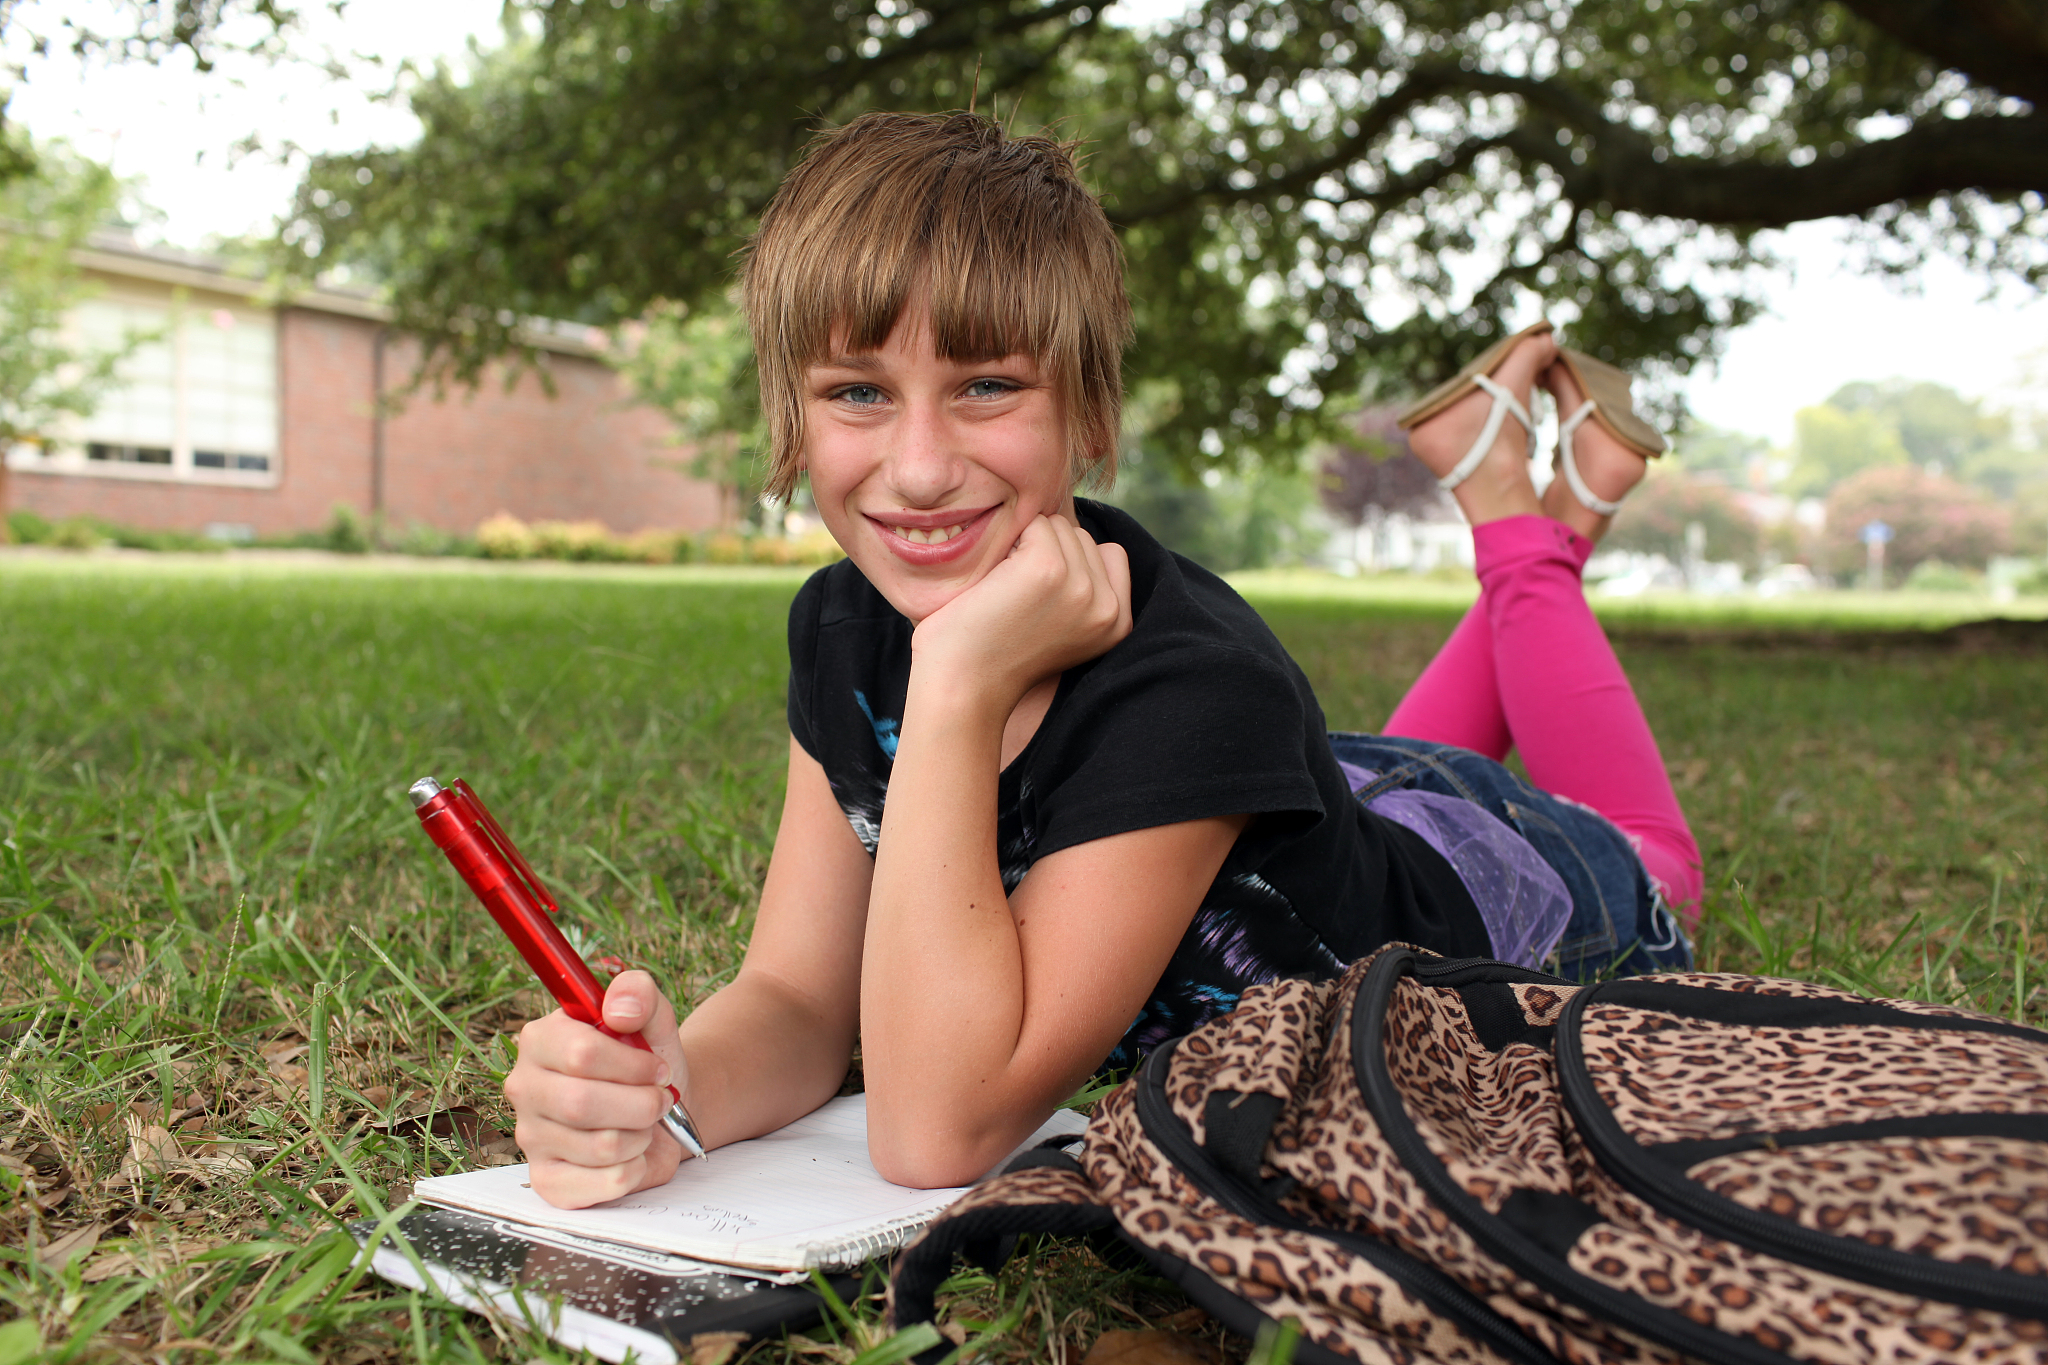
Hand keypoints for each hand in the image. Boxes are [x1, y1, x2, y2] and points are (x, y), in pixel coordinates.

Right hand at [503, 971, 690, 1208]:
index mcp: (540, 1039)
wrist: (661, 1111)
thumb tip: (619, 1009)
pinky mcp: (548, 1180)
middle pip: (583, 1104)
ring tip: (642, 1123)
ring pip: (600, 1146)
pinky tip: (631, 1153)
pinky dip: (635, 1168)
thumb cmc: (647, 1061)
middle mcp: (525, 1087)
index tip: (658, 1068)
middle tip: (659, 1100)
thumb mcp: (653, 1017)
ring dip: (641, 1134)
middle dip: (641, 1104)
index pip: (581, 1054)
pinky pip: (604, 1183)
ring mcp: (530, 1136)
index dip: (633, 1065)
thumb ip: (639, 993)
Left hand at [911, 514, 1132, 708]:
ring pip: (1057, 525)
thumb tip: (1074, 533)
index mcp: (1118, 624)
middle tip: (1018, 601)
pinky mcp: (1047, 567)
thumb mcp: (1064, 628)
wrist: (962, 685)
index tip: (1039, 597)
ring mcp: (1081, 587)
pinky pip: (1032, 524)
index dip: (1071, 561)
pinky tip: (995, 583)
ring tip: (1007, 593)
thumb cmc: (998, 653)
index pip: (1111, 553)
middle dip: (1046, 553)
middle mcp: (1108, 607)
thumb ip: (1085, 589)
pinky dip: (1008, 543)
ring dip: (1026, 547)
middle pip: (1081, 536)